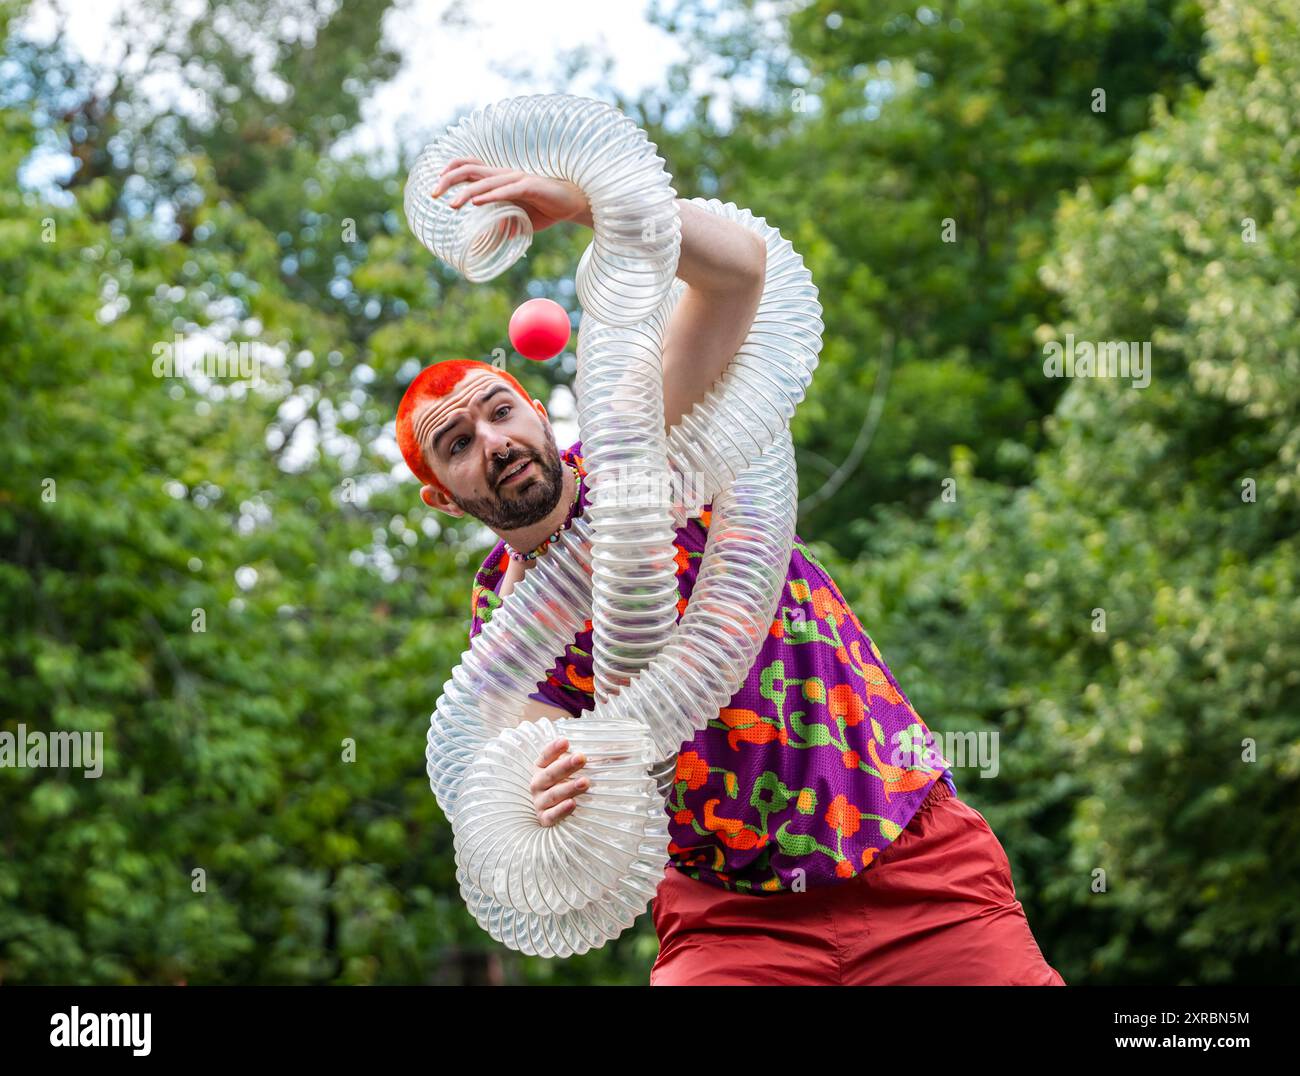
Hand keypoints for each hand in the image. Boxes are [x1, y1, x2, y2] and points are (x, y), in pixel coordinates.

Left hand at [430, 157, 590, 232]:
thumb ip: (505, 223)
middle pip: (470, 170)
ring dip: (466, 192)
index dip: (451, 172)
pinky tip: (477, 202)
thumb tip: (495, 236)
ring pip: (485, 182)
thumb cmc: (545, 208)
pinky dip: (490, 196)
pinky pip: (506, 190)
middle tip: (433, 194)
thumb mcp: (520, 219)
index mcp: (499, 179)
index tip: (437, 186)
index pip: (470, 167)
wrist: (572, 203)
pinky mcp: (530, 186)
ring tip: (452, 204)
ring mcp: (517, 179)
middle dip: (448, 180)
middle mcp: (504, 175)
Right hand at [530, 736, 588, 826]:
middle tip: (581, 758)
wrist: (556, 814)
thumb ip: (587, 760)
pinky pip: (552, 815)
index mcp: (541, 768)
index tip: (566, 741)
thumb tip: (617, 751)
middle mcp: (538, 784)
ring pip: (553, 794)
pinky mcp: (545, 818)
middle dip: (566, 766)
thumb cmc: (567, 785)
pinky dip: (561, 810)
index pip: (545, 756)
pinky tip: (572, 804)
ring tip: (584, 782)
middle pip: (550, 773)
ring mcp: (540, 802)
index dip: (554, 749)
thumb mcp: (574, 770)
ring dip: (568, 788)